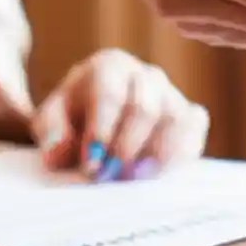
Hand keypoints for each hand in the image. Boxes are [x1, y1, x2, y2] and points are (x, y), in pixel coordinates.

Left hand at [31, 49, 207, 181]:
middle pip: (145, 107)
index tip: (91, 165)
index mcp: (109, 67)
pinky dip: (182, 151)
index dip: (101, 131)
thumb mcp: (51, 121)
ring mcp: (172, 93)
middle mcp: (145, 75)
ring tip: (134, 179)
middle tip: (110, 177)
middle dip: (127, 147)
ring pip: (173, 119)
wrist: (97, 120)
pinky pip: (195, 128)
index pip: (109, 94)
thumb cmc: (73, 120)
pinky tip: (161, 173)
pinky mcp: (190, 115)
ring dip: (154, 154)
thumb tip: (59, 148)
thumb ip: (50, 131)